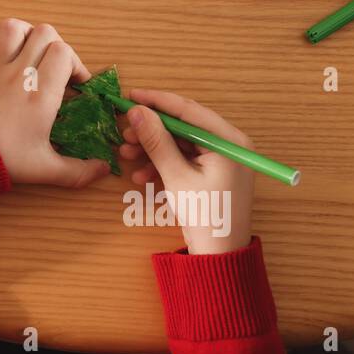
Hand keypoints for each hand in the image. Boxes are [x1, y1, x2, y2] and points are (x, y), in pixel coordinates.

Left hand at [0, 19, 109, 188]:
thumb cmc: (4, 159)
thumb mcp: (45, 169)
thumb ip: (78, 171)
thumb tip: (103, 169)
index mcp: (41, 93)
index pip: (64, 53)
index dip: (76, 64)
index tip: (76, 85)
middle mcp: (20, 73)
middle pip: (44, 33)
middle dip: (57, 46)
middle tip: (56, 69)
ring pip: (13, 27)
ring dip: (26, 35)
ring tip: (31, 53)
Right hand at [117, 90, 253, 254]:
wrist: (220, 258)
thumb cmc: (205, 215)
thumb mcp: (176, 176)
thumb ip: (157, 140)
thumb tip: (137, 111)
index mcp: (229, 140)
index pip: (189, 109)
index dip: (157, 101)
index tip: (130, 96)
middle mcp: (229, 144)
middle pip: (184, 126)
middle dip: (152, 130)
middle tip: (124, 132)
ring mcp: (222, 159)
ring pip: (180, 144)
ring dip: (153, 149)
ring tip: (126, 155)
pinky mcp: (214, 173)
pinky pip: (185, 160)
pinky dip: (164, 165)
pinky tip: (141, 175)